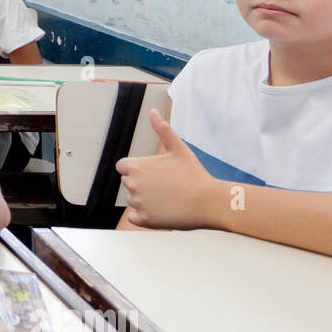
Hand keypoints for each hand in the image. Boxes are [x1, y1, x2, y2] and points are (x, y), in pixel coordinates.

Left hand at [116, 110, 226, 228]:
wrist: (208, 201)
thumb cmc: (194, 174)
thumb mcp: (179, 148)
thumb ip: (162, 129)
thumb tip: (153, 112)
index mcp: (137, 167)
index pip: (123, 167)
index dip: (136, 168)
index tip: (153, 172)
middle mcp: (133, 185)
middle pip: (128, 183)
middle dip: (142, 183)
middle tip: (166, 185)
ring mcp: (138, 203)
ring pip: (133, 200)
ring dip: (145, 199)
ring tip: (168, 197)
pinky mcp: (144, 220)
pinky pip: (134, 217)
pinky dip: (144, 215)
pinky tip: (161, 209)